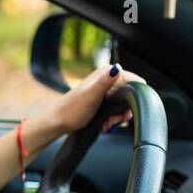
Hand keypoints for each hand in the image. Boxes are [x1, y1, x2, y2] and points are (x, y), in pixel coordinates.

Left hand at [24, 63, 145, 151]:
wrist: (57, 122)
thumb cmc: (72, 110)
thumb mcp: (92, 96)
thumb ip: (105, 82)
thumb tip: (118, 68)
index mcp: (106, 72)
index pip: (134, 80)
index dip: (133, 97)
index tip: (124, 110)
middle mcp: (107, 78)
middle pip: (130, 93)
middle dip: (125, 110)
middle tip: (114, 120)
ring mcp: (104, 89)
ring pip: (123, 103)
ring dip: (118, 116)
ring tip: (108, 123)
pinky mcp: (101, 100)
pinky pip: (115, 108)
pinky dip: (112, 118)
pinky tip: (105, 124)